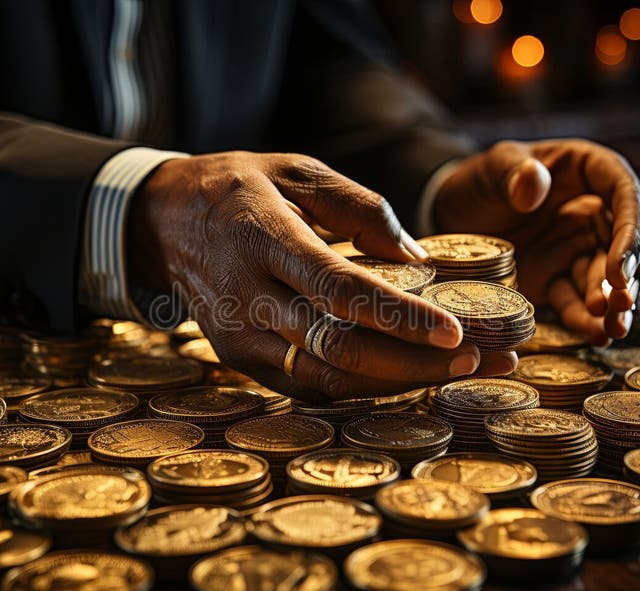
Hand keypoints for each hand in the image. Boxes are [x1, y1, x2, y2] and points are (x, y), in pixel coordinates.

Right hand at [126, 152, 514, 400]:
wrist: (163, 222)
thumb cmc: (239, 188)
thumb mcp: (296, 170)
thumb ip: (359, 207)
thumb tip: (418, 257)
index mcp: (264, 238)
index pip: (338, 290)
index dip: (398, 317)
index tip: (455, 331)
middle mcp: (249, 296)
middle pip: (338, 348)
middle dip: (413, 362)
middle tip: (476, 358)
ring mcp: (240, 336)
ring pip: (326, 378)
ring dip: (397, 382)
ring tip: (458, 371)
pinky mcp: (240, 359)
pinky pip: (307, 386)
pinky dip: (361, 387)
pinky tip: (406, 377)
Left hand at [433, 139, 639, 345]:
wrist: (450, 212)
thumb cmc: (479, 180)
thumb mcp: (491, 168)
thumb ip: (513, 172)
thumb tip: (535, 180)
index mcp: (589, 170)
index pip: (625, 194)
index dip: (629, 232)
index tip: (618, 267)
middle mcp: (593, 210)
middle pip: (626, 244)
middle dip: (629, 278)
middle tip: (620, 306)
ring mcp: (576, 247)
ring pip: (606, 278)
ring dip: (613, 305)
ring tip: (612, 329)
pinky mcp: (556, 277)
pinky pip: (574, 299)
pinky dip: (585, 318)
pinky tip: (595, 335)